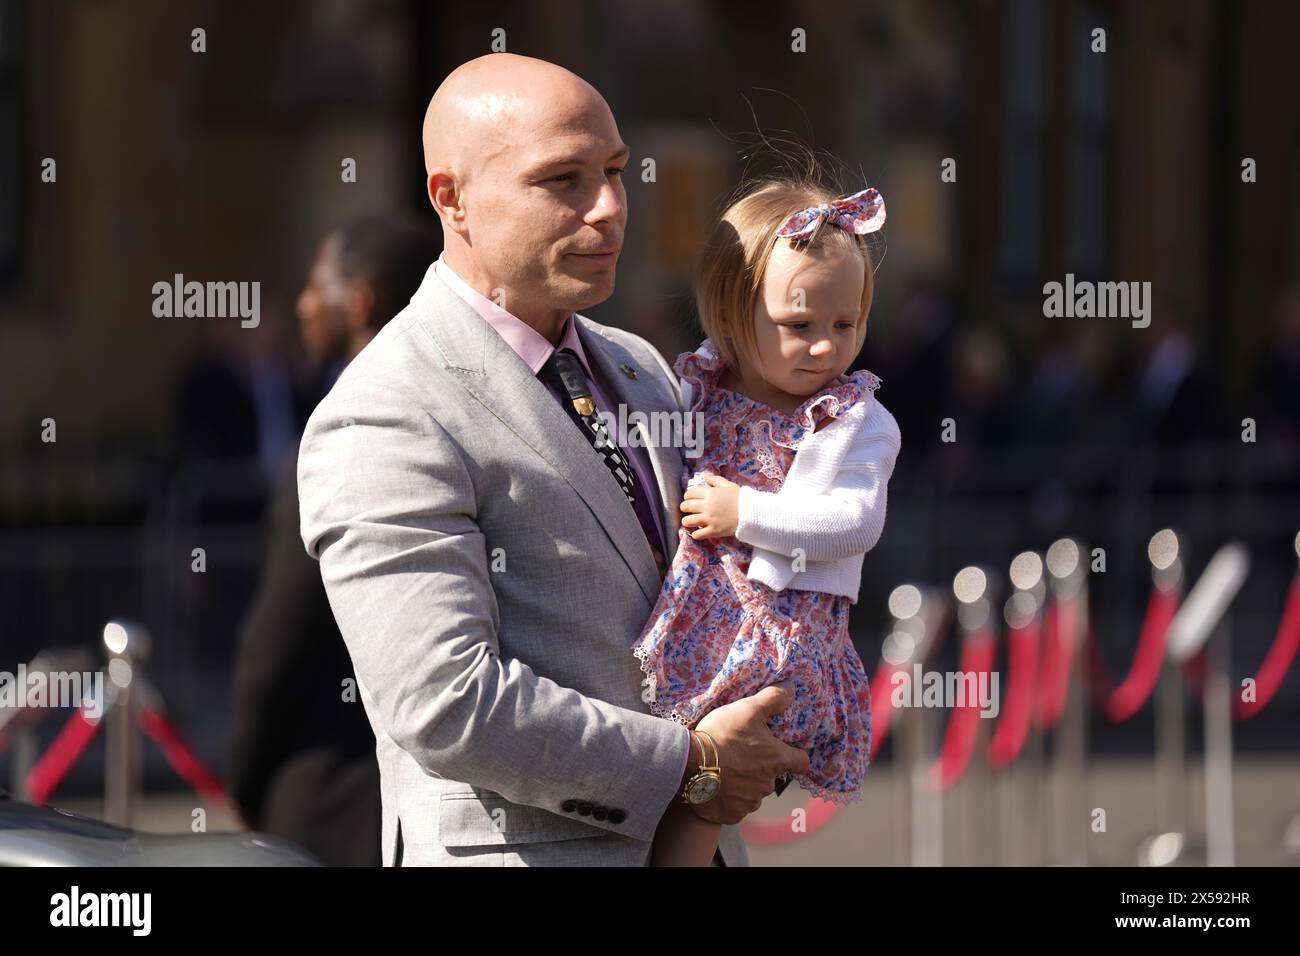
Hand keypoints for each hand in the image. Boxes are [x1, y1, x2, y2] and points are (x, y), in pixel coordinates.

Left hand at [680, 474, 739, 539]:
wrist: (752, 513)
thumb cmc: (741, 498)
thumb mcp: (728, 485)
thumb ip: (715, 480)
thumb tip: (705, 476)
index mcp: (709, 493)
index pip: (689, 494)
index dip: (687, 496)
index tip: (690, 499)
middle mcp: (707, 506)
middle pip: (686, 507)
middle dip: (684, 508)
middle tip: (688, 510)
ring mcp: (709, 519)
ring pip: (688, 521)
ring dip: (687, 521)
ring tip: (690, 521)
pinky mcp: (713, 531)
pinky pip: (697, 535)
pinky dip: (696, 534)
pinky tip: (699, 531)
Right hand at [687, 682, 810, 825]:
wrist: (688, 764)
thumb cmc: (721, 735)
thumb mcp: (747, 709)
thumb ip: (772, 699)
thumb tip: (791, 689)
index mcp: (776, 760)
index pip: (802, 762)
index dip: (796, 755)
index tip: (786, 750)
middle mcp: (767, 785)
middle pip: (772, 776)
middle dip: (761, 767)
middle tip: (741, 753)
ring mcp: (749, 803)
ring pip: (753, 792)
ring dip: (744, 783)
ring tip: (724, 769)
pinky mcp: (732, 815)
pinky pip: (736, 807)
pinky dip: (729, 799)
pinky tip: (716, 786)